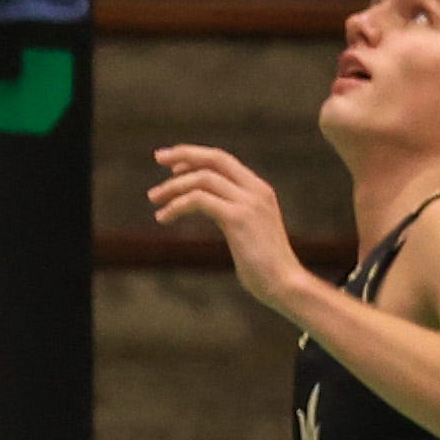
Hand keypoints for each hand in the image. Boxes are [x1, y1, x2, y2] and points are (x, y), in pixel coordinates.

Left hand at [149, 146, 309, 317]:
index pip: (223, 159)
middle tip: (158, 157)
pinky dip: (177, 206)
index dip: (196, 156)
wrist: (285, 285)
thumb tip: (204, 204)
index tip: (173, 163)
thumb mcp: (249, 230)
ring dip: (173, 186)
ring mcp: (248, 203)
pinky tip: (163, 218)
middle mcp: (256, 190)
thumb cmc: (264, 266)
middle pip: (214, 158)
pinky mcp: (238, 218)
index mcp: (259, 190)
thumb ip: (232, 212)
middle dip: (184, 154)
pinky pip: (199, 200)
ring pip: (202, 179)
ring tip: (154, 199)